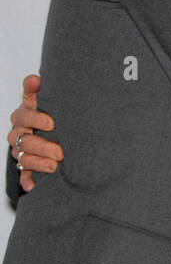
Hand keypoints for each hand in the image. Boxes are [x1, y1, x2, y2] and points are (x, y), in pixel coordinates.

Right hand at [7, 74, 62, 192]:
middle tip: (60, 151)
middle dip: (42, 146)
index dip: (35, 119)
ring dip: (39, 163)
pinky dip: (29, 181)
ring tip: (55, 166)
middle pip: (24, 140)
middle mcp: (19, 134)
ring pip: (24, 158)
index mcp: (23, 116)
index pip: (23, 116)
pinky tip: (36, 185)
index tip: (52, 123)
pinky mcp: (25, 169)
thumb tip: (34, 79)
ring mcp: (21, 152)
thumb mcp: (44, 100)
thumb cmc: (48, 114)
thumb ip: (36, 89)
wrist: (51, 132)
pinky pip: (23, 177)